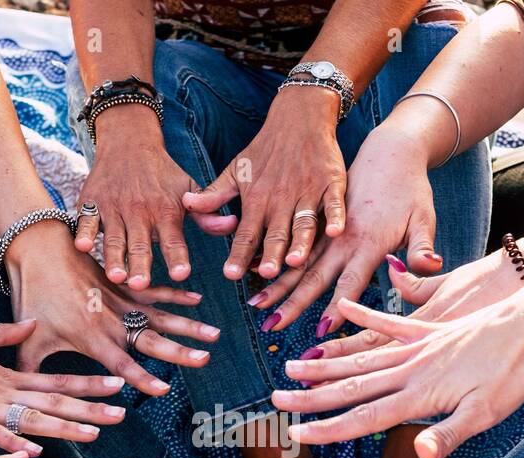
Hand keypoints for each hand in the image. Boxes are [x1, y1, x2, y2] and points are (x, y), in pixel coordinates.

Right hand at [0, 317, 128, 454]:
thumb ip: (7, 336)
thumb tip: (32, 323)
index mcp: (7, 374)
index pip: (57, 379)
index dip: (89, 384)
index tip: (117, 386)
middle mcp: (1, 390)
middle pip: (54, 400)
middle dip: (90, 408)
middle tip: (123, 413)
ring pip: (32, 417)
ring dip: (64, 426)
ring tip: (95, 433)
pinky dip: (13, 441)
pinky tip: (37, 450)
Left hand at [9, 229, 221, 395]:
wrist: (37, 250)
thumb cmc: (31, 296)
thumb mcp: (29, 339)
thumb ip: (32, 371)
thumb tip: (25, 403)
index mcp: (91, 337)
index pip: (122, 365)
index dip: (142, 378)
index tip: (163, 390)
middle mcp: (112, 321)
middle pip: (152, 340)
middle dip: (179, 351)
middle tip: (204, 359)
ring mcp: (121, 301)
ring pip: (161, 316)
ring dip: (188, 325)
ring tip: (214, 335)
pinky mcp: (123, 284)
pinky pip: (154, 291)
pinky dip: (176, 295)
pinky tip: (198, 301)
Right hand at [74, 115, 236, 286]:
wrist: (129, 140)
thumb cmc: (162, 174)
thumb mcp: (189, 188)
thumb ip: (207, 213)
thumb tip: (232, 225)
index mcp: (165, 210)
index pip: (173, 238)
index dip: (177, 255)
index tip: (182, 273)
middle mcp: (139, 211)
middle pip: (141, 244)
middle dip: (141, 264)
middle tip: (141, 285)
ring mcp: (114, 207)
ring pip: (114, 237)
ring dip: (114, 258)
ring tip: (116, 277)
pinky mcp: (91, 202)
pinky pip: (86, 220)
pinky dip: (84, 233)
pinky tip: (82, 247)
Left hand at [184, 87, 347, 284]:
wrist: (300, 116)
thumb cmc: (265, 149)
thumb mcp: (236, 170)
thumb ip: (214, 194)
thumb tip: (186, 204)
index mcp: (257, 200)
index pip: (245, 233)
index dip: (238, 254)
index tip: (231, 274)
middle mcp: (281, 199)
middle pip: (275, 233)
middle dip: (271, 254)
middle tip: (265, 273)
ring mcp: (308, 192)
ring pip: (304, 223)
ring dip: (300, 243)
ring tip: (295, 262)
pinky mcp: (332, 183)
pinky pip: (335, 203)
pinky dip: (337, 217)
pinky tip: (337, 232)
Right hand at [247, 125, 443, 332]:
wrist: (391, 152)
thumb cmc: (412, 189)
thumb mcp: (424, 218)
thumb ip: (422, 248)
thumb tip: (430, 267)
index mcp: (368, 243)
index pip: (352, 282)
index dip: (338, 308)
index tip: (322, 330)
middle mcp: (342, 240)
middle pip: (314, 277)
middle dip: (291, 303)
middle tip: (270, 325)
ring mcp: (327, 231)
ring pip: (297, 263)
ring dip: (276, 285)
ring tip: (256, 305)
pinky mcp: (319, 222)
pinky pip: (293, 245)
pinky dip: (275, 260)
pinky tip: (256, 273)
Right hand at [276, 277, 523, 457]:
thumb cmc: (514, 374)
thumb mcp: (486, 413)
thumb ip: (448, 434)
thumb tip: (416, 452)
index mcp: (419, 394)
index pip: (364, 417)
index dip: (329, 427)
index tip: (298, 434)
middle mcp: (410, 369)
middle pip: (351, 386)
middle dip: (311, 395)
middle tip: (276, 399)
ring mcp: (417, 346)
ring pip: (360, 356)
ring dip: (325, 362)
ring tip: (292, 363)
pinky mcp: (430, 329)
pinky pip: (390, 322)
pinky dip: (364, 316)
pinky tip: (342, 309)